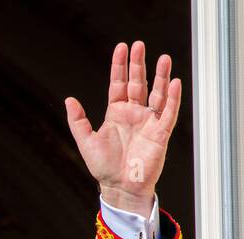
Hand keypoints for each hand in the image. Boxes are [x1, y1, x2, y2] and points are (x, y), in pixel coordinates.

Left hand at [65, 40, 181, 214]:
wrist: (120, 188)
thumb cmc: (104, 168)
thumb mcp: (86, 142)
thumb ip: (78, 121)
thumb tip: (69, 100)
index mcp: (116, 113)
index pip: (119, 83)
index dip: (120, 66)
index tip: (122, 48)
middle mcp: (134, 114)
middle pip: (138, 83)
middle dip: (139, 64)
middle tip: (140, 45)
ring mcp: (148, 122)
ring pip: (157, 94)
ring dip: (161, 76)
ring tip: (164, 58)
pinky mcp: (160, 134)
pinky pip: (168, 113)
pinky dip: (172, 98)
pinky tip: (175, 83)